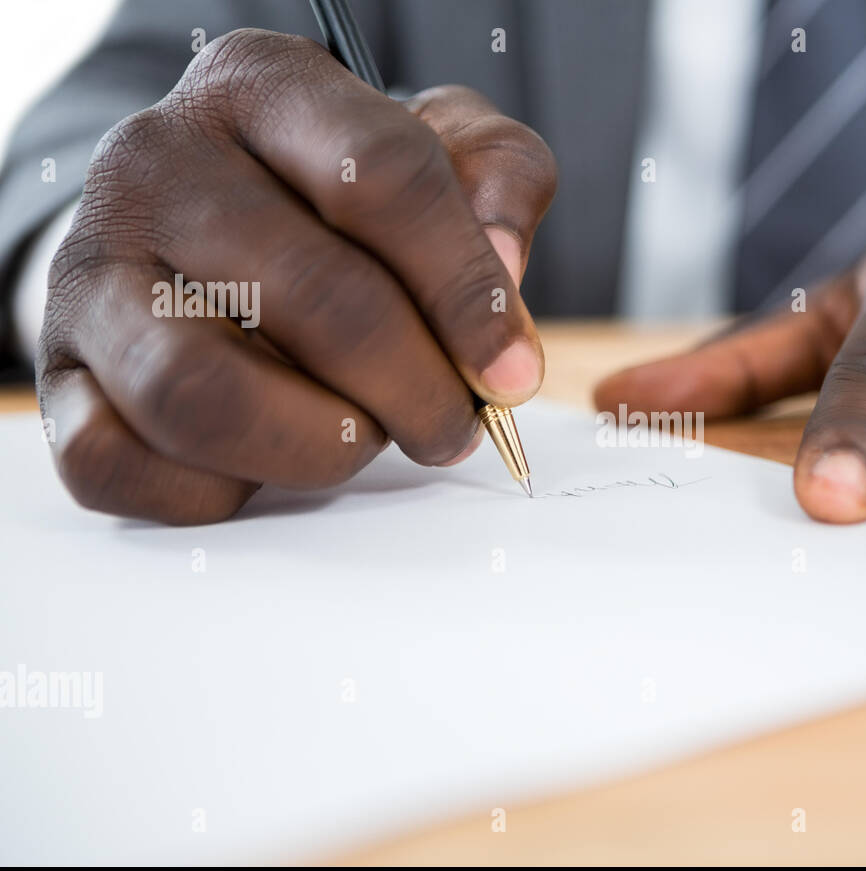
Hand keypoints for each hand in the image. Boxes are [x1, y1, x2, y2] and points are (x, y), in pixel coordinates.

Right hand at [38, 29, 555, 522]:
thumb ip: (498, 180)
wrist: (203, 233)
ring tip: (362, 437)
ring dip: (319, 445)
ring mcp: (90, 273)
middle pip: (313, 296)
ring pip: (203, 393)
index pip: (380, 178)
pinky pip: (123, 465)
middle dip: (414, 388)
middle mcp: (155, 165)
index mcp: (261, 89)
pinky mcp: (59, 376)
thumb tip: (503, 267)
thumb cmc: (340, 200)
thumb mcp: (442, 152)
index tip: (509, 369)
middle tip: (452, 425)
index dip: (465, 291)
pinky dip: (218, 490)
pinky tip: (269, 460)